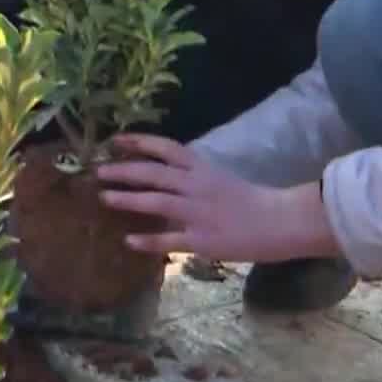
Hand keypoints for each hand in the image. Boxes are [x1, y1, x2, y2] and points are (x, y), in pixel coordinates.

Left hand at [95, 134, 339, 262]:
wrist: (282, 222)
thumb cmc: (253, 200)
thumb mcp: (219, 179)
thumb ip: (191, 177)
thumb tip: (161, 176)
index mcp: (203, 169)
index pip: (166, 148)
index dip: (139, 142)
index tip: (115, 140)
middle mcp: (196, 186)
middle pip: (153, 173)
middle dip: (124, 170)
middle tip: (99, 170)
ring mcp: (197, 213)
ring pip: (156, 202)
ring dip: (127, 199)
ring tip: (104, 197)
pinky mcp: (201, 240)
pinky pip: (169, 240)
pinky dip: (147, 240)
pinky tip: (129, 240)